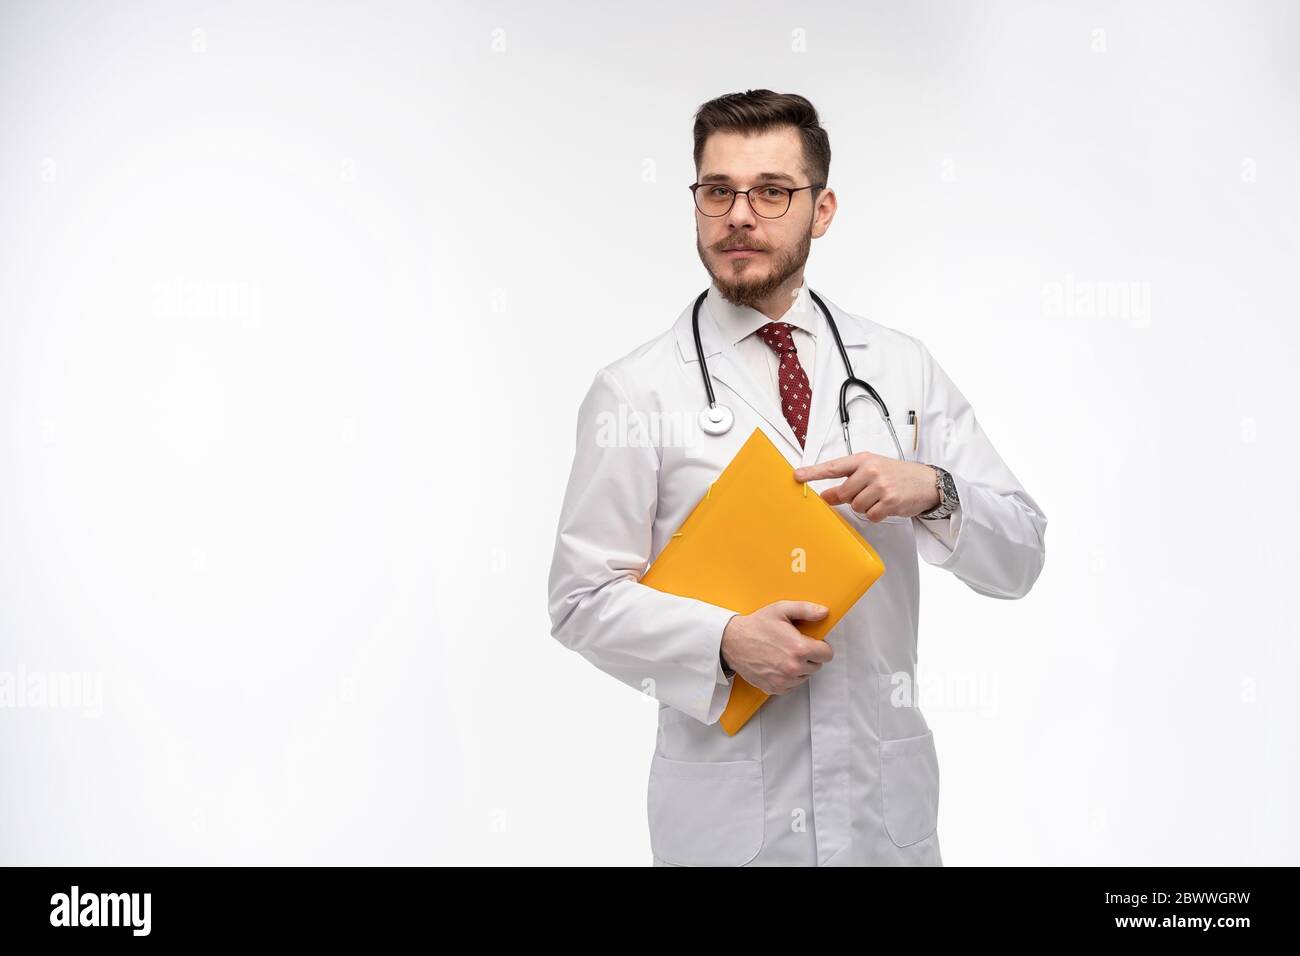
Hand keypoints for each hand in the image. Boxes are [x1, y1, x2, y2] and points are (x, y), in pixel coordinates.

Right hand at [720, 601, 832, 695]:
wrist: (732, 642)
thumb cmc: (756, 626)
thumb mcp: (781, 610)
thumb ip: (806, 610)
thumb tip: (824, 612)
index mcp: (799, 649)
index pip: (827, 654)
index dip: (821, 646)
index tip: (812, 643)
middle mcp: (793, 668)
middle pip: (817, 666)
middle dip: (810, 656)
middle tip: (794, 646)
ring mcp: (784, 680)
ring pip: (805, 676)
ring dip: (799, 668)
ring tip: (784, 654)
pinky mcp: (774, 688)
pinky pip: (792, 685)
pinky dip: (788, 677)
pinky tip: (778, 664)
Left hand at [793, 454, 939, 522]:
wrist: (927, 482)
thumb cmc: (897, 475)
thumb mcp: (872, 470)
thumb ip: (848, 480)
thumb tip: (825, 496)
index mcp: (864, 459)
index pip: (833, 467)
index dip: (813, 472)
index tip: (797, 476)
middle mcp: (871, 470)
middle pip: (843, 493)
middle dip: (849, 498)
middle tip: (864, 494)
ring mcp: (881, 486)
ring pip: (856, 506)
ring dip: (866, 506)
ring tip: (880, 498)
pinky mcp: (890, 501)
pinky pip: (871, 515)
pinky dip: (877, 514)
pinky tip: (887, 505)